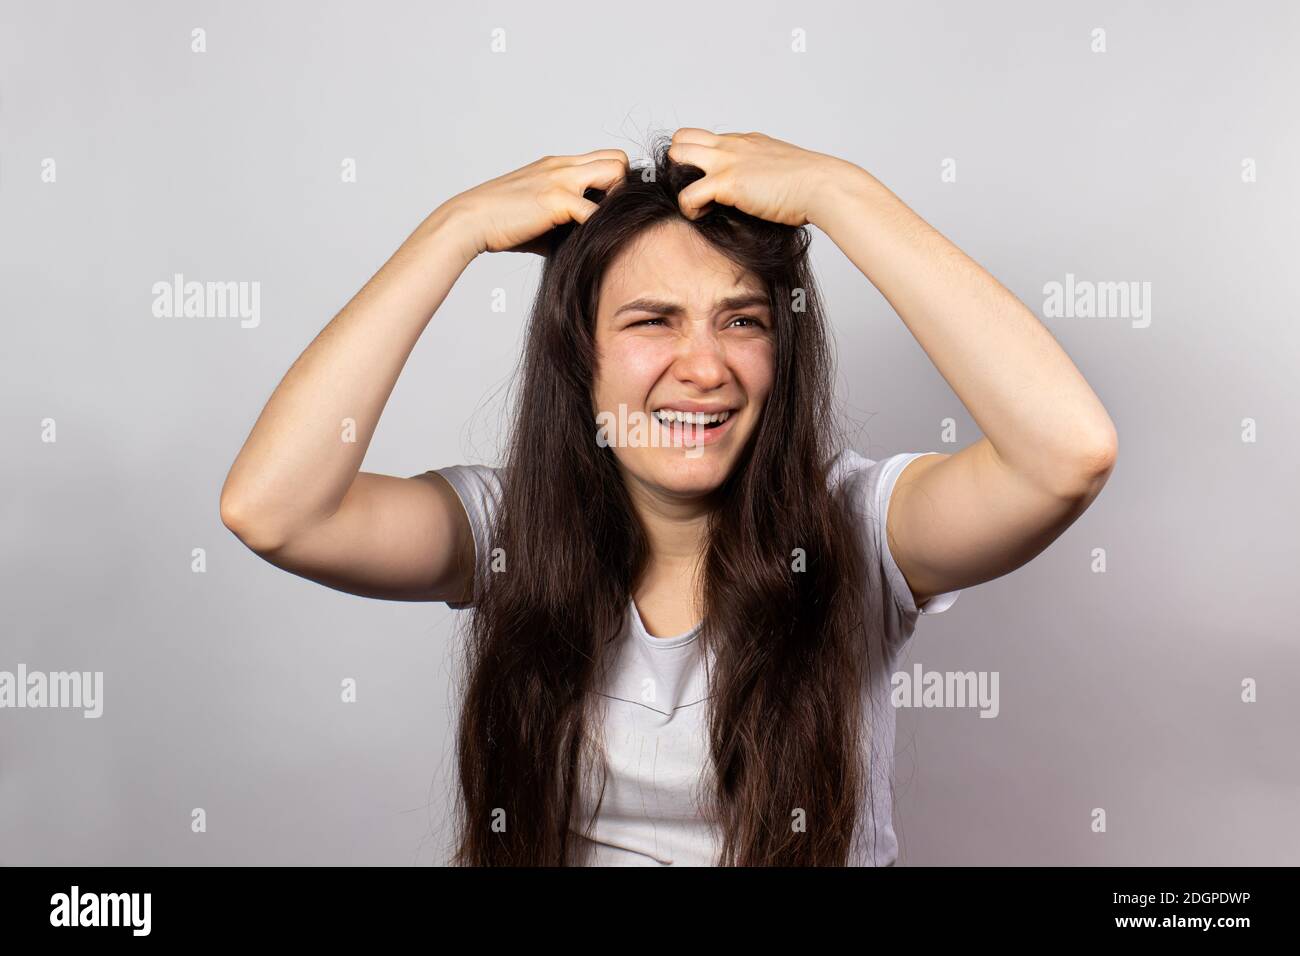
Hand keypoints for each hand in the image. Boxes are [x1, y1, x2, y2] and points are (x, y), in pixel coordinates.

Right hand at [444, 149, 629, 255]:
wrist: (469, 220)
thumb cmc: (500, 224)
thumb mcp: (538, 217)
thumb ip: (564, 223)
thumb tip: (584, 244)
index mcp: (557, 165)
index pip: (604, 159)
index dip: (615, 184)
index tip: (609, 210)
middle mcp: (562, 166)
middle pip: (618, 158)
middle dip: (623, 188)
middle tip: (612, 217)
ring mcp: (560, 179)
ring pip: (615, 171)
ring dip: (617, 200)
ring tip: (603, 226)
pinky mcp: (556, 199)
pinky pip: (595, 211)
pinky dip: (598, 227)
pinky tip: (589, 241)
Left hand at [667, 128, 850, 226]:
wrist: (824, 186)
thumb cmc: (811, 186)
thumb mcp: (781, 170)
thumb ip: (763, 175)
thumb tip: (759, 196)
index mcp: (747, 141)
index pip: (707, 140)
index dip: (699, 161)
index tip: (707, 184)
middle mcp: (732, 145)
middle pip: (683, 137)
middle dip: (679, 163)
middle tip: (692, 189)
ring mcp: (727, 161)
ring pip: (677, 154)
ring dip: (678, 180)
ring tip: (695, 202)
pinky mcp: (726, 182)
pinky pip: (687, 195)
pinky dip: (688, 209)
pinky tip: (702, 217)